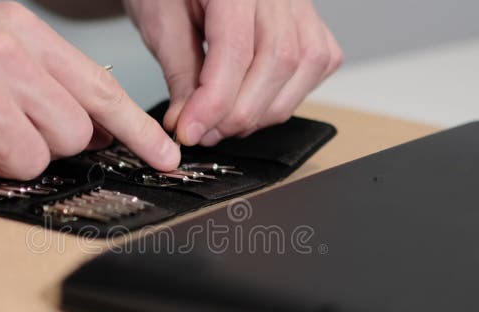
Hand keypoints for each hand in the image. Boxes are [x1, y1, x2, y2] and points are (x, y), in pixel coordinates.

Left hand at [123, 0, 342, 146]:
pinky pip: (317, 64)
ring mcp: (300, 4)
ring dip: (264, 110)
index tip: (190, 131)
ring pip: (303, 67)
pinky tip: (256, 101)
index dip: (213, 102)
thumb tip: (189, 122)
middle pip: (277, 61)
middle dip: (238, 113)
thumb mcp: (161, 20)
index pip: (236, 50)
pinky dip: (288, 94)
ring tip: (225, 122)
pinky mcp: (312, 20)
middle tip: (203, 133)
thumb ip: (180, 72)